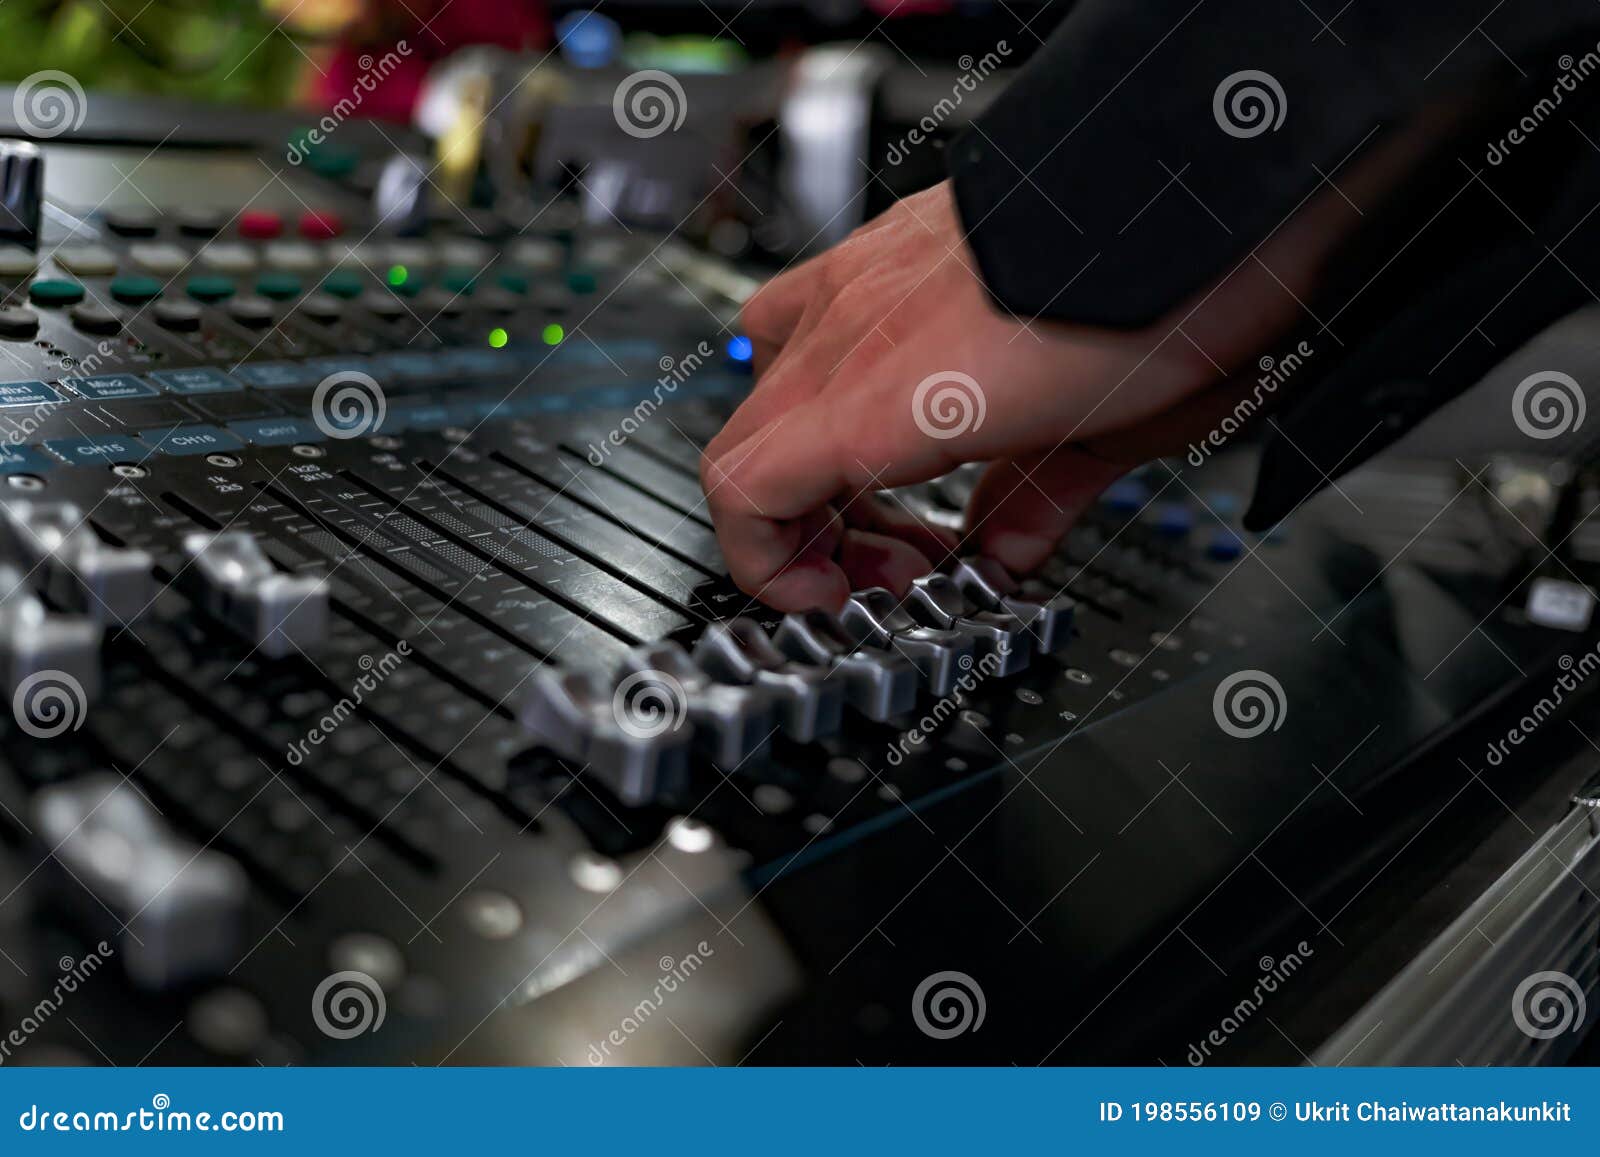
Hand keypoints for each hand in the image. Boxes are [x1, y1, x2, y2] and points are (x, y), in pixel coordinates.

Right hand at [701, 171, 1378, 611]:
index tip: (833, 596)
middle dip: (808, 528)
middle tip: (893, 563)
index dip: (770, 570)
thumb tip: (1003, 548)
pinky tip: (917, 405)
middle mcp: (853, 327)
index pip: (742, 495)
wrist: (1201, 161)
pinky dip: (839, 381)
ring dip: (817, 457)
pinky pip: (817, 315)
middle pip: (748, 448)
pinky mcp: (898, 236)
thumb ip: (1036, 503)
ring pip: (770, 379)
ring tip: (905, 496)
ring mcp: (866, 271)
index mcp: (885, 400)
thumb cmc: (1171, 288)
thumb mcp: (1115, 438)